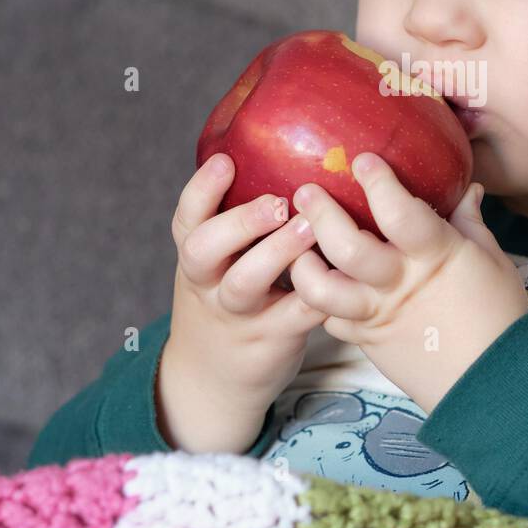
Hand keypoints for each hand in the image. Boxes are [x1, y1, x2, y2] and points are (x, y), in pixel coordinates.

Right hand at [160, 152, 324, 451]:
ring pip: (245, 284)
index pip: (186, 218)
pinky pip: (293, 316)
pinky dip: (316, 293)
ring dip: (276, 254)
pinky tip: (341, 271)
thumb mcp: (217, 262)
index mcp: (196, 256)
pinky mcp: (270, 340)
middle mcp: (208, 282)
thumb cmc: (228, 295)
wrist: (213, 378)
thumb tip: (283, 148)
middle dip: (238, 222)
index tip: (224, 161)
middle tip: (276, 202)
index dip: (201, 190)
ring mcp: (237, 314)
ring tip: (310, 229)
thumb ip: (238, 219)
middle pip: (203, 249)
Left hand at [287, 152, 527, 414]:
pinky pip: (329, 319)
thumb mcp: (492, 261)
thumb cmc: (498, 318)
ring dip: (301, 262)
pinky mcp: (366, 340)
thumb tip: (466, 189)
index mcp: (435, 257)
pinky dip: (318, 300)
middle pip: (347, 246)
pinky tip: (315, 281)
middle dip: (320, 213)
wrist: (491, 388)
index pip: (400, 212)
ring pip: (322, 290)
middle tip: (305, 191)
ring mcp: (376, 315)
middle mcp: (398, 284)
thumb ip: (470, 222)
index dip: (379, 184)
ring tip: (295, 242)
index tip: (363, 161)